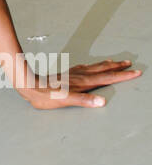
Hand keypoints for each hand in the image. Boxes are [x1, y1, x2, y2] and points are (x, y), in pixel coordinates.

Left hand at [18, 58, 139, 108]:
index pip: (107, 78)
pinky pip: (83, 69)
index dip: (122, 76)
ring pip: (94, 68)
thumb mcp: (65, 100)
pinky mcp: (66, 76)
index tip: (135, 72)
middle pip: (103, 70)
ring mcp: (73, 75)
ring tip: (115, 62)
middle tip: (130, 64)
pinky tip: (90, 66)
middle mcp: (80, 77)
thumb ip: (84, 100)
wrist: (28, 85)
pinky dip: (92, 67)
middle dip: (117, 68)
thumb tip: (102, 101)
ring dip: (106, 66)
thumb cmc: (45, 95)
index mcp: (83, 83)